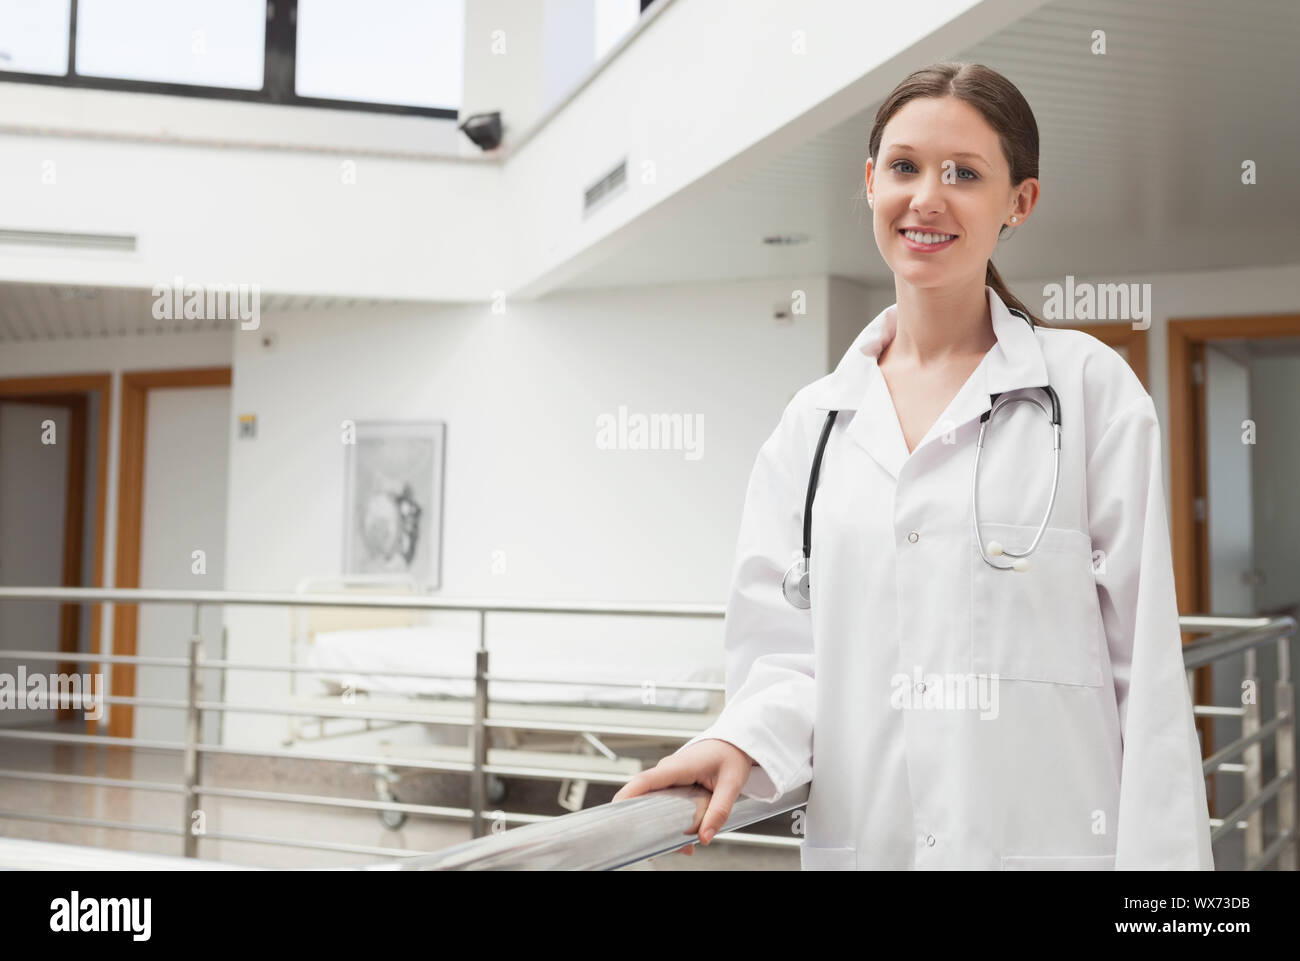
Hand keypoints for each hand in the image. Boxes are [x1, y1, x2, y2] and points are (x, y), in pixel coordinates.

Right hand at [612, 739, 754, 855]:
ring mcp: (668, 777)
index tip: (615, 812)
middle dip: (645, 823)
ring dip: (661, 826)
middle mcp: (667, 771)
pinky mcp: (673, 783)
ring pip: (654, 803)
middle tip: (660, 848)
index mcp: (678, 766)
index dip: (627, 796)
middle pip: (645, 798)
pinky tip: (686, 837)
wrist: (734, 742)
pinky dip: (669, 820)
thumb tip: (705, 837)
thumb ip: (719, 811)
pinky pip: (663, 802)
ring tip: (684, 847)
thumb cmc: (731, 755)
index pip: (644, 780)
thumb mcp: (731, 784)